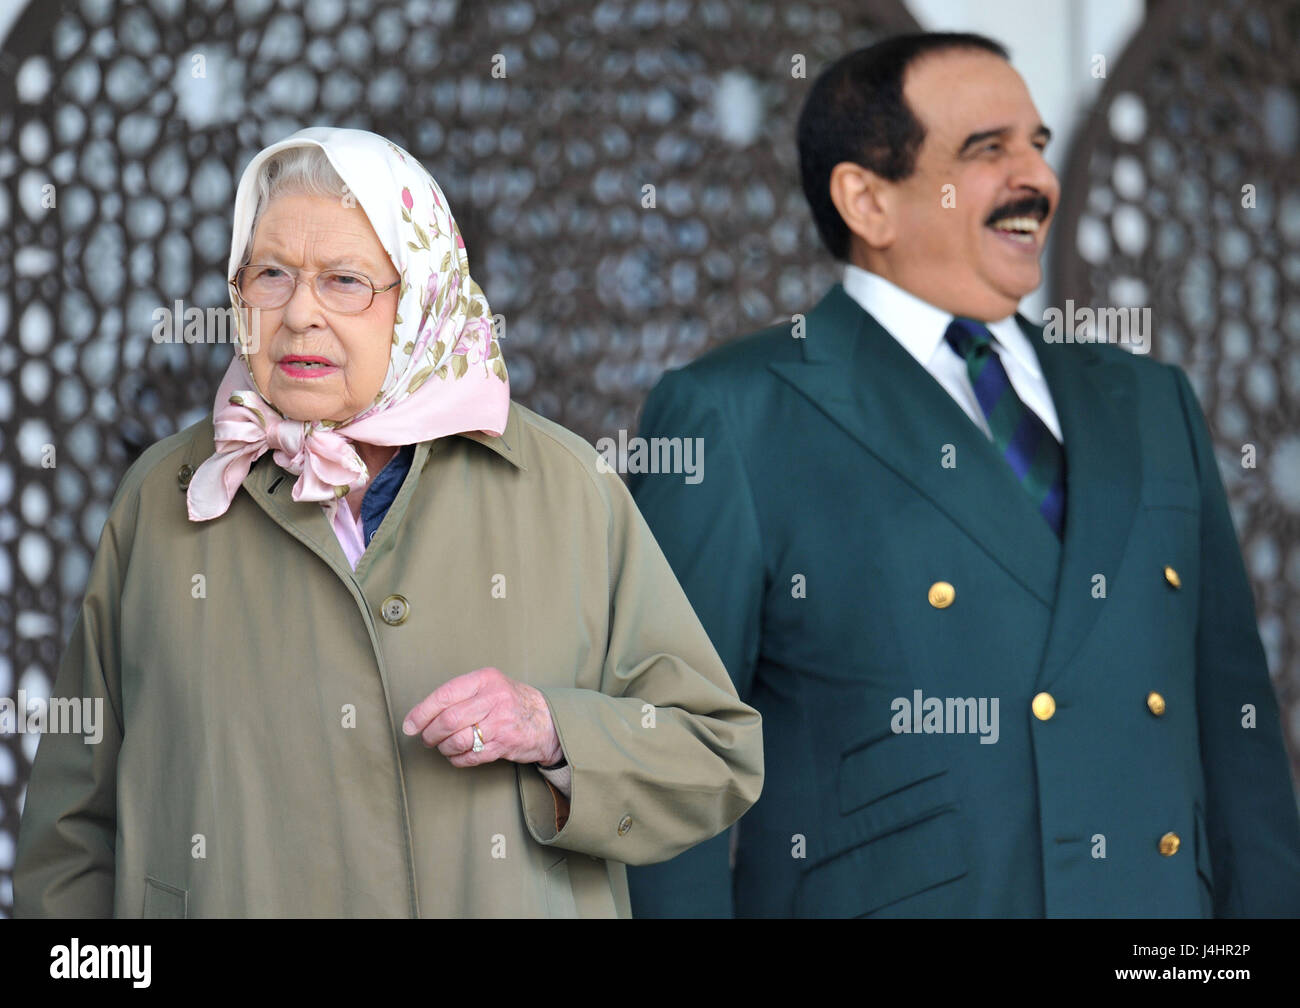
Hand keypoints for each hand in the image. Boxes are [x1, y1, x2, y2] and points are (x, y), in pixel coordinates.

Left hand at [402, 666, 563, 768]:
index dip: (422, 712)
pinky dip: (457, 759)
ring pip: (457, 740)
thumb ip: (461, 694)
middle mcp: (494, 698)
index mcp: (485, 679)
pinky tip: (457, 755)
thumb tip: (421, 714)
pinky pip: (470, 756)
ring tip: (444, 746)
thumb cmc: (510, 702)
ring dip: (443, 748)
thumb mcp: (489, 685)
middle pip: (448, 719)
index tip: (409, 725)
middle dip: (430, 733)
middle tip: (426, 738)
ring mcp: (501, 722)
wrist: (546, 719)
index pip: (445, 695)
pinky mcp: (504, 744)